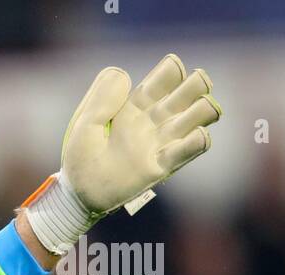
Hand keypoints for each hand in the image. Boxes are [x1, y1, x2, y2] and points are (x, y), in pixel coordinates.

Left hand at [23, 53, 221, 255]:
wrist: (79, 195)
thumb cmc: (80, 158)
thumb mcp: (84, 125)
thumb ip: (101, 100)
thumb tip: (125, 75)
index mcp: (135, 105)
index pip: (166, 77)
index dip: (173, 70)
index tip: (172, 70)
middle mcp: (154, 120)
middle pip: (190, 92)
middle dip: (198, 84)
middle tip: (189, 90)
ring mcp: (161, 142)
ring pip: (199, 116)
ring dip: (205, 109)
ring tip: (195, 112)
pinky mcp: (162, 166)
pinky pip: (191, 149)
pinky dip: (198, 140)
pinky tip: (196, 136)